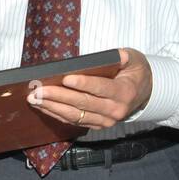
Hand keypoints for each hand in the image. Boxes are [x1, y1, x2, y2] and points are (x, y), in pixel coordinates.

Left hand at [29, 47, 153, 128]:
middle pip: (83, 104)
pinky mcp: (96, 124)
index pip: (100, 89)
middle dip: (59, 96)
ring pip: (75, 115)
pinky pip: (73, 121)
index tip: (65, 79)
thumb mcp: (135, 60)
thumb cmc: (135, 72)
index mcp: (124, 92)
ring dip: (52, 107)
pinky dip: (56, 114)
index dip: (83, 84)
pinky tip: (42, 106)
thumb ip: (125, 57)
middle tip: (39, 90)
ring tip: (34, 99)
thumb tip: (116, 55)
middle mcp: (115, 110)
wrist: (144, 93)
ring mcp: (105, 120)